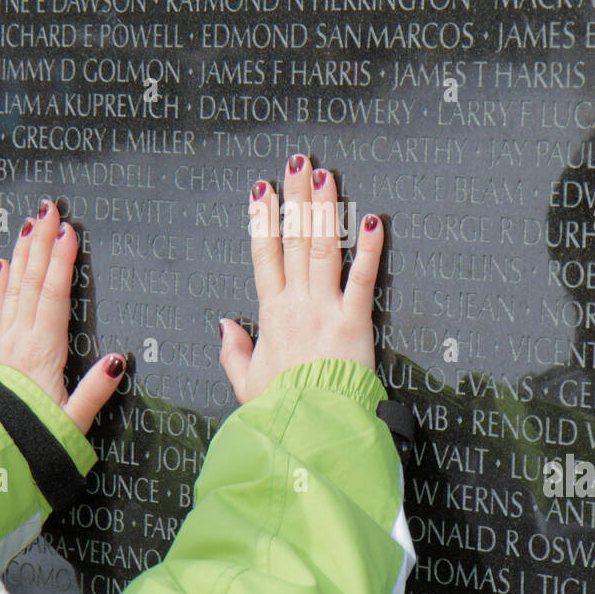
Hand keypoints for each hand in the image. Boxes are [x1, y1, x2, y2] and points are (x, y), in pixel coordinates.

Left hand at [0, 199, 124, 433]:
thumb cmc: (32, 439)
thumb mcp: (73, 423)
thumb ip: (95, 392)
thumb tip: (118, 361)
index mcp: (43, 353)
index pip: (53, 296)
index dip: (61, 262)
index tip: (68, 231)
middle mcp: (19, 341)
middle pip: (31, 281)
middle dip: (41, 242)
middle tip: (48, 209)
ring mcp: (3, 343)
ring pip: (12, 287)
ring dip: (22, 254)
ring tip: (29, 225)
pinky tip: (1, 265)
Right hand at [218, 155, 383, 403]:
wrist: (308, 430)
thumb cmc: (282, 410)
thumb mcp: (246, 383)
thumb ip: (233, 351)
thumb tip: (223, 325)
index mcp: (271, 315)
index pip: (264, 256)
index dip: (262, 219)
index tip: (262, 189)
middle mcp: (296, 304)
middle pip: (293, 239)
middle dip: (295, 197)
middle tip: (298, 163)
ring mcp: (325, 309)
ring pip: (321, 248)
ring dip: (324, 210)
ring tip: (325, 176)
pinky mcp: (354, 321)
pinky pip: (361, 278)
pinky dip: (367, 249)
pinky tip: (372, 220)